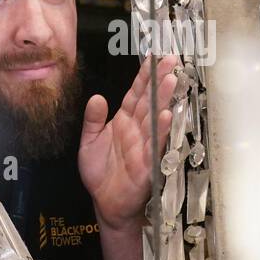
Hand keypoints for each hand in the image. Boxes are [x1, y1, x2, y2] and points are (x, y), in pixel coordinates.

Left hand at [78, 55, 179, 231]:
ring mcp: (145, 145)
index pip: (135, 93)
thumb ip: (92, 120)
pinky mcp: (148, 164)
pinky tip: (166, 115)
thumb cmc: (100, 172)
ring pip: (155, 118)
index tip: (153, 57)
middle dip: (159, 80)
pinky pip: (155, 145)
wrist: (105, 202)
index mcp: (124, 120)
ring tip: (171, 80)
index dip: (144, 76)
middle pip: (149, 101)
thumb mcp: (88, 142)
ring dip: (164, 100)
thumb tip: (96, 98)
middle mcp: (137, 129)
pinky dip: (161, 130)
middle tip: (169, 60)